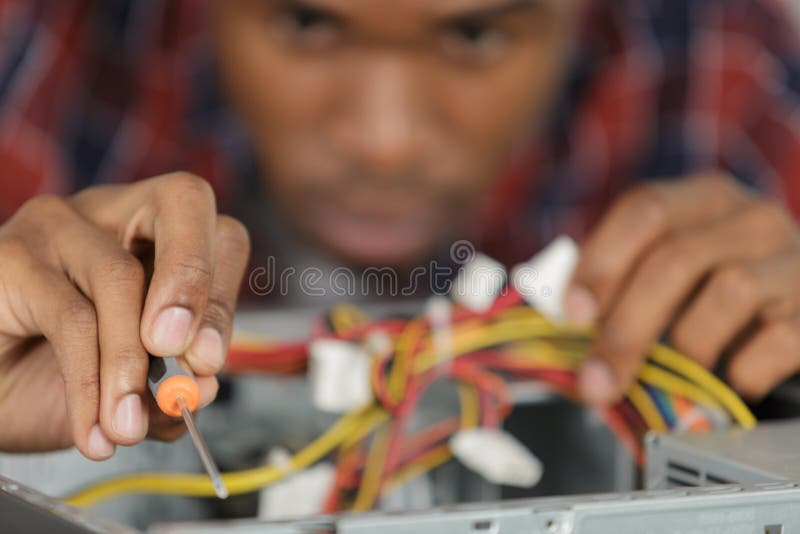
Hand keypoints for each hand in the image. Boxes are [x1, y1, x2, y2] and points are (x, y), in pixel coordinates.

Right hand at [0, 173, 249, 459]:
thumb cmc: (51, 379)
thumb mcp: (130, 388)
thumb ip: (172, 384)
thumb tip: (205, 387)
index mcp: (156, 235)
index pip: (218, 233)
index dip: (224, 296)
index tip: (209, 365)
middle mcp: (113, 213)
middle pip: (182, 201)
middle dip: (196, 283)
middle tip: (194, 362)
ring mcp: (58, 225)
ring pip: (120, 275)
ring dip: (130, 363)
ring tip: (128, 426)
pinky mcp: (9, 256)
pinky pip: (69, 318)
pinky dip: (88, 384)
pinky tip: (93, 430)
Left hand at [566, 174, 799, 403]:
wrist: (797, 304)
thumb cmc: (713, 289)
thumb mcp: (666, 266)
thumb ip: (617, 280)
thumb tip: (555, 318)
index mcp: (701, 197)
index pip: (645, 209)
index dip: (603, 261)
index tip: (573, 313)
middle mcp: (751, 217)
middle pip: (675, 259)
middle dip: (627, 328)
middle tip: (597, 380)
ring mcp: (793, 259)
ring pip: (728, 292)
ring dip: (689, 347)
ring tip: (682, 367)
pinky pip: (776, 340)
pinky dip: (742, 370)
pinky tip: (732, 375)